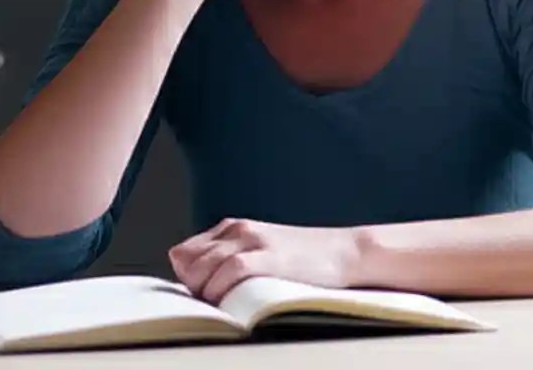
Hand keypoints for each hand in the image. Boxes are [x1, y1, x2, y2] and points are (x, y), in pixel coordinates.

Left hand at [168, 218, 362, 303]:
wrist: (346, 252)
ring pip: (205, 266)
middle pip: (189, 260)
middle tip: (211, 303)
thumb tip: (188, 274)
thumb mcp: (260, 252)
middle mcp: (239, 230)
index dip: (186, 277)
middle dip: (192, 287)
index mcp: (234, 228)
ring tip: (220, 304)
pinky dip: (221, 287)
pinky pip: (231, 270)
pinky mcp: (269, 256)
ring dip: (204, 291)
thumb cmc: (305, 259)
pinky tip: (228, 300)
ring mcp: (254, 241)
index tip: (201, 295)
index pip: (185, 252)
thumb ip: (227, 259)